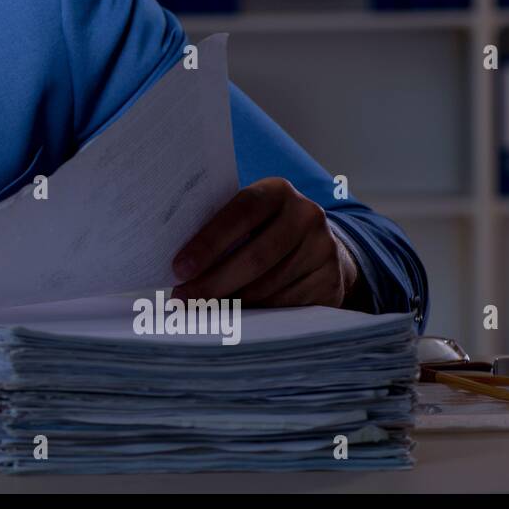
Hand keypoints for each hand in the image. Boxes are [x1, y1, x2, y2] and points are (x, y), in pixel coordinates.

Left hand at [170, 177, 360, 308]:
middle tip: (183, 297)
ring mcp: (323, 249)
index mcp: (277, 191)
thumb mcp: (247, 218)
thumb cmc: (262, 231)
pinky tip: (236, 317)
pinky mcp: (331, 281)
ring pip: (269, 286)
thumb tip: (177, 265)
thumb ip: (218, 228)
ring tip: (203, 308)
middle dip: (214, 282)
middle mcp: (306, 215)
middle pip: (256, 257)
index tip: (179, 268)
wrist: (317, 248)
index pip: (241, 212)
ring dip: (232, 303)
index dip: (208, 242)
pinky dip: (257, 314)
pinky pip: (286, 306)